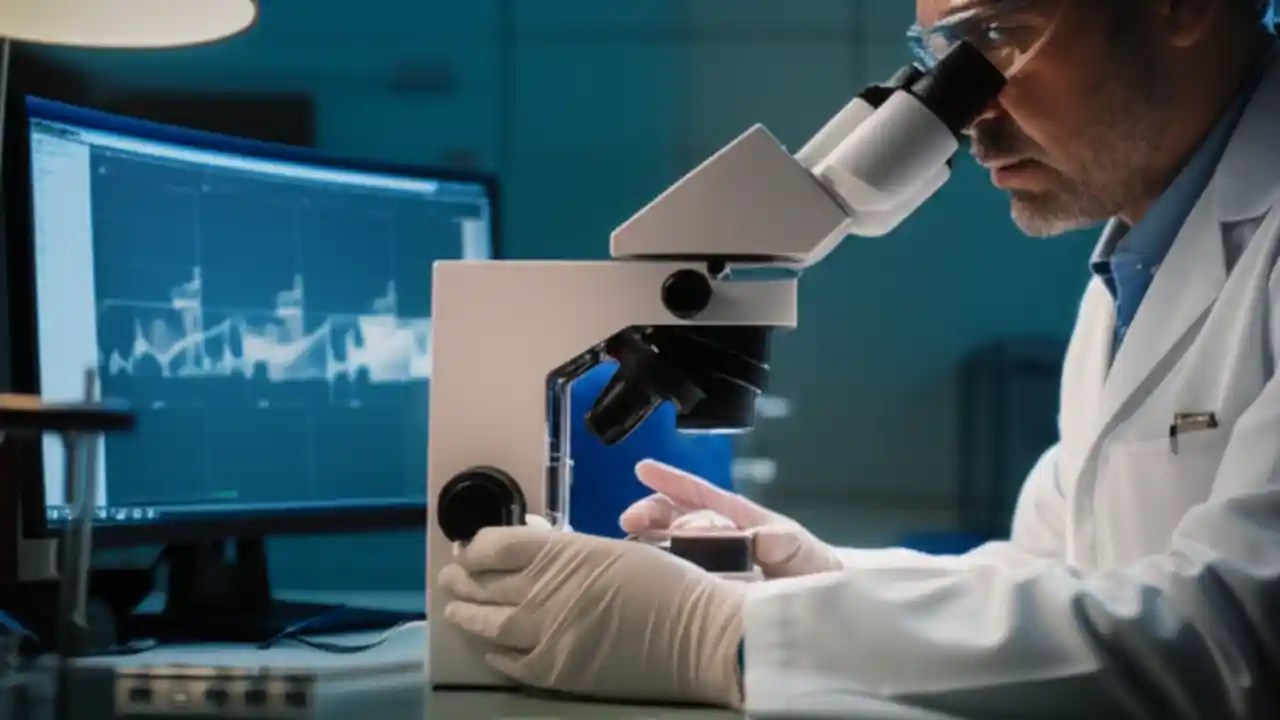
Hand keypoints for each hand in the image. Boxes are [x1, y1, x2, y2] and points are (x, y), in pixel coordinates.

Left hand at [440, 526, 744, 707]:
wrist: (698, 638)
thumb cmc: (667, 584)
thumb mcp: (615, 548)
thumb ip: (568, 546)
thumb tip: (535, 537)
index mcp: (562, 553)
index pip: (497, 545)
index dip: (476, 547)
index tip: (469, 549)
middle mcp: (544, 591)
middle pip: (484, 583)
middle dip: (462, 579)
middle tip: (450, 577)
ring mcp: (546, 634)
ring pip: (488, 623)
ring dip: (467, 614)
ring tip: (454, 609)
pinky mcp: (556, 670)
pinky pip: (510, 663)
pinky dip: (495, 653)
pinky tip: (490, 648)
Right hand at [621, 459, 843, 578]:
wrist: (832, 629)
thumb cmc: (821, 589)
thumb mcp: (813, 567)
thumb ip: (793, 550)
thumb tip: (767, 538)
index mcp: (751, 526)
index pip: (709, 499)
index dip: (676, 482)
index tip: (644, 469)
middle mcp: (728, 544)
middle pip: (683, 518)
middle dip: (656, 513)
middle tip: (633, 520)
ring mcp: (716, 571)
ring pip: (675, 547)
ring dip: (652, 541)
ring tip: (632, 545)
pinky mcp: (708, 599)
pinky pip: (679, 580)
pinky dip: (659, 573)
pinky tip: (641, 575)